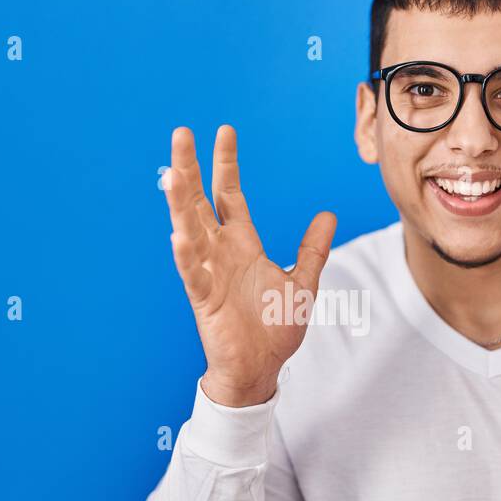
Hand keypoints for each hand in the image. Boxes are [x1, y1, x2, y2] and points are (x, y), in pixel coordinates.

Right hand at [163, 125, 336, 406]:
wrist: (261, 369)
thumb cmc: (274, 329)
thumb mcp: (302, 283)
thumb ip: (313, 249)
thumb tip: (328, 215)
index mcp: (243, 245)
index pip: (230, 195)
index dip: (226, 164)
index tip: (223, 131)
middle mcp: (221, 253)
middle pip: (201, 202)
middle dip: (191, 168)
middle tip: (181, 134)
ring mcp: (209, 274)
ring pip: (190, 230)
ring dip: (180, 203)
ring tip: (171, 173)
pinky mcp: (204, 300)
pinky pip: (192, 274)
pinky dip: (185, 255)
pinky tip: (178, 235)